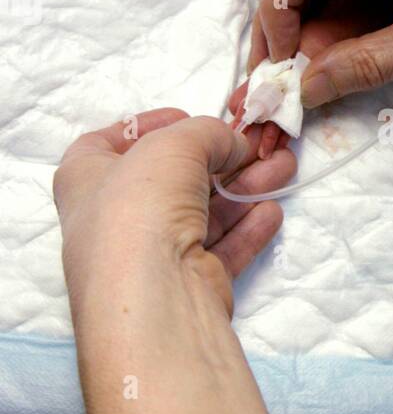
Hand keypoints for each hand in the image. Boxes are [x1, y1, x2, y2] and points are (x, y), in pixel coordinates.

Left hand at [55, 109, 295, 317]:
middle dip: (221, 159)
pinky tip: (271, 212)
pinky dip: (246, 229)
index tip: (187, 118)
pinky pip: (218, 250)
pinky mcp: (185, 285)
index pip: (109, 143)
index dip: (147, 126)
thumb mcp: (175, 145)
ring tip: (284, 169)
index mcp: (86, 179)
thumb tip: (232, 145)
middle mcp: (113, 218)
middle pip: (172, 179)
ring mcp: (150, 256)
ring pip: (202, 214)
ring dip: (244, 189)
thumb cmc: (142, 205)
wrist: (153, 295)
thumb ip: (209, 133)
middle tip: (259, 145)